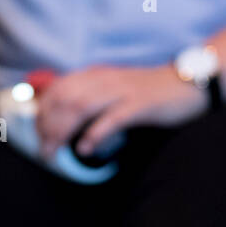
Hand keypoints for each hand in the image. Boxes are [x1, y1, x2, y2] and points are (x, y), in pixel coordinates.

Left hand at [35, 65, 207, 159]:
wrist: (187, 83)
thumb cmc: (149, 91)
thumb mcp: (115, 87)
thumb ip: (91, 96)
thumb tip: (65, 117)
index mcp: (96, 75)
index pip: (58, 89)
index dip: (42, 112)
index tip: (38, 134)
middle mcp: (105, 79)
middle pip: (64, 99)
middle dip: (48, 125)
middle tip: (44, 149)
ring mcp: (122, 91)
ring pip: (81, 107)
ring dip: (63, 131)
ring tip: (55, 151)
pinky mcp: (140, 105)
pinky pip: (112, 119)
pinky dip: (94, 134)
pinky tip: (85, 149)